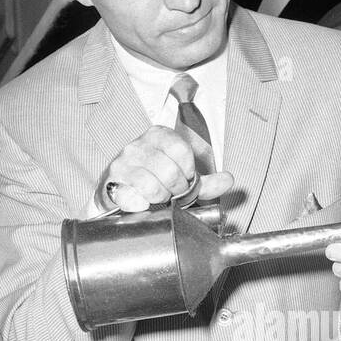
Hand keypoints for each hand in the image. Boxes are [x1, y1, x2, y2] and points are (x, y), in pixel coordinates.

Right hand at [102, 126, 232, 211]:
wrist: (115, 192)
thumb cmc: (150, 182)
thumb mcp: (179, 178)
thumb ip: (204, 181)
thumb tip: (229, 179)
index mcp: (156, 136)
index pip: (181, 149)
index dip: (188, 171)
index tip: (184, 178)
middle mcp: (136, 146)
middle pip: (170, 171)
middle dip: (176, 190)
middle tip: (172, 195)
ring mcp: (121, 164)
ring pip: (152, 186)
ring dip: (160, 199)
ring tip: (158, 199)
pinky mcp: (110, 183)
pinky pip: (133, 198)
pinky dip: (143, 205)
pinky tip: (143, 204)